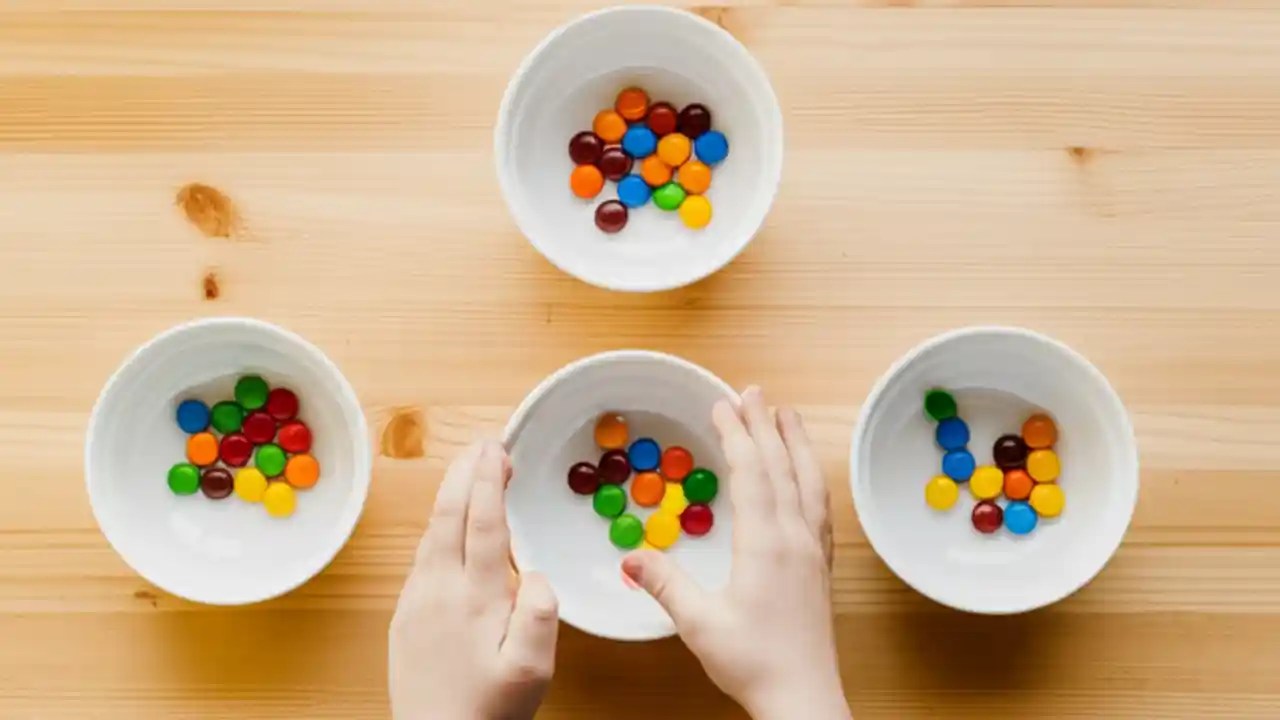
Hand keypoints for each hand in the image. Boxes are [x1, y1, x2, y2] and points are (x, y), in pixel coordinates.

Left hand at [390, 440, 558, 719]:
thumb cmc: (489, 711)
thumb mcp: (532, 670)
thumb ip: (539, 614)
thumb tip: (535, 573)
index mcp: (475, 597)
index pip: (484, 523)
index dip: (489, 480)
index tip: (497, 449)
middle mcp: (440, 590)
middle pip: (450, 515)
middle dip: (466, 473)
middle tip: (485, 445)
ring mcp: (417, 601)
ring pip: (432, 533)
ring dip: (451, 496)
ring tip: (469, 474)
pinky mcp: (405, 616)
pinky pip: (422, 557)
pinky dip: (439, 528)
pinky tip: (449, 528)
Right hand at [622, 388, 849, 719]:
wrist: (803, 697)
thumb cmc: (752, 661)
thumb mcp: (699, 622)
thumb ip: (665, 584)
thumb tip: (628, 556)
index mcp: (766, 544)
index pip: (752, 473)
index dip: (737, 434)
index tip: (723, 404)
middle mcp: (795, 538)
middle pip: (782, 467)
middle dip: (765, 424)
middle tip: (752, 391)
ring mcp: (813, 550)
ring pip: (808, 481)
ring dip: (795, 444)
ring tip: (786, 415)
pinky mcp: (821, 566)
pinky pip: (819, 505)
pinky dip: (810, 476)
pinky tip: (806, 474)